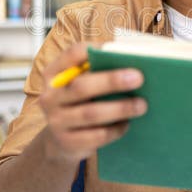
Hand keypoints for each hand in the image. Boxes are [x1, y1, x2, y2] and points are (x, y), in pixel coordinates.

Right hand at [38, 43, 146, 164]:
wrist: (60, 140)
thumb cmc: (78, 103)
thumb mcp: (78, 84)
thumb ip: (95, 72)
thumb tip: (130, 62)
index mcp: (53, 74)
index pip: (72, 55)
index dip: (95, 50)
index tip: (119, 50)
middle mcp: (50, 97)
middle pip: (81, 86)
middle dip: (112, 81)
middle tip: (138, 78)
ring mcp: (56, 121)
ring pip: (91, 113)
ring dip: (119, 108)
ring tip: (141, 105)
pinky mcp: (67, 142)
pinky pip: (96, 135)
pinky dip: (115, 129)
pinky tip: (127, 123)